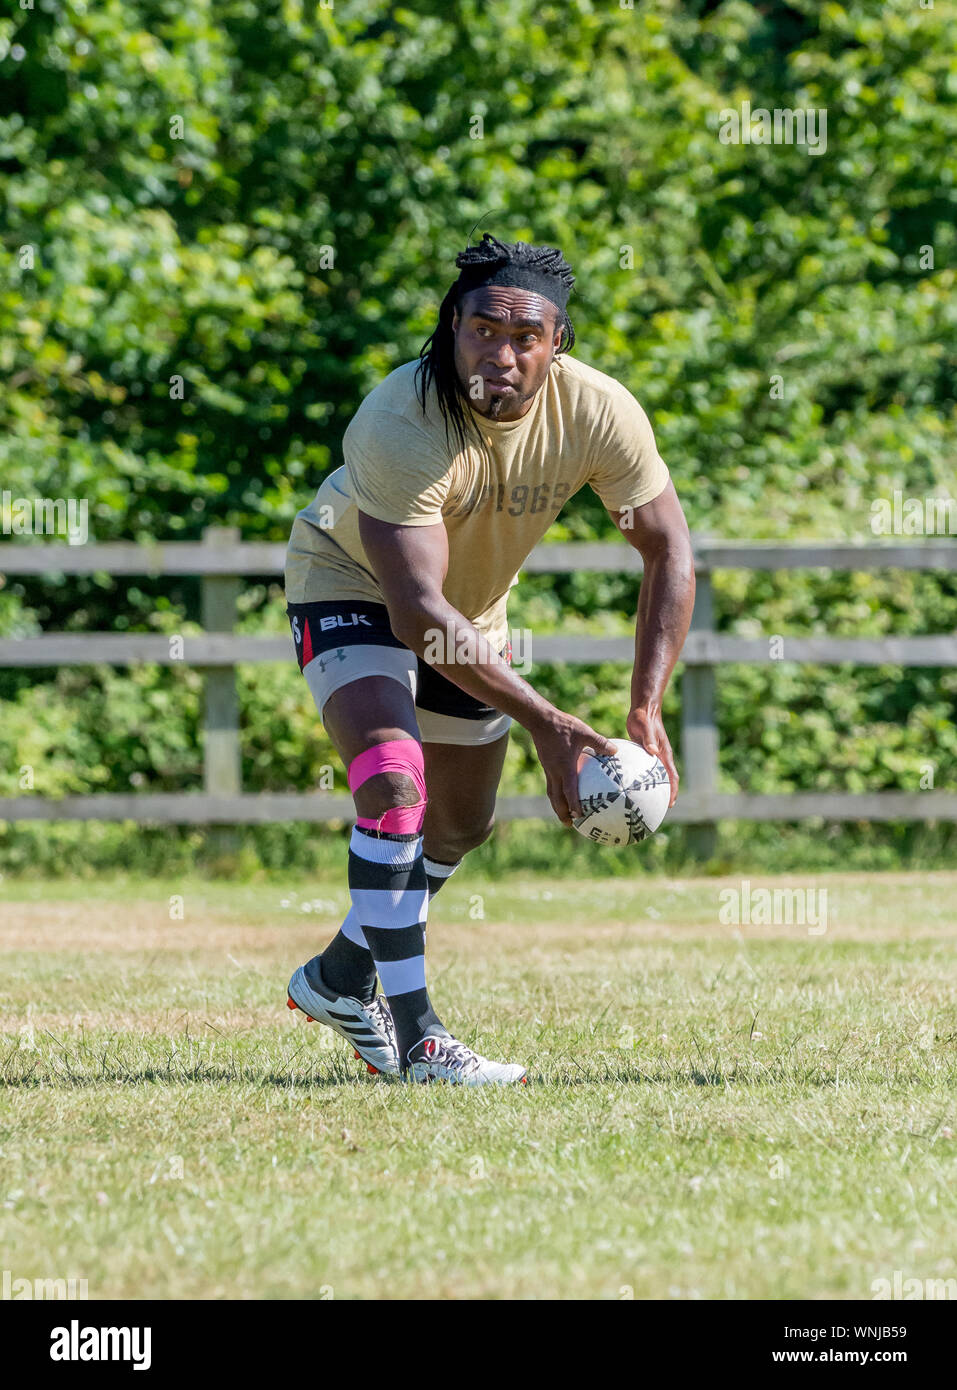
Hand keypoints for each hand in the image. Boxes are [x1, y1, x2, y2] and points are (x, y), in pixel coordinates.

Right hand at [530, 711, 616, 827]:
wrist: (541, 720)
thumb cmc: (564, 725)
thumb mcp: (584, 731)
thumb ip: (600, 742)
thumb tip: (616, 751)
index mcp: (564, 766)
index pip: (569, 790)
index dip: (573, 804)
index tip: (579, 815)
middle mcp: (554, 771)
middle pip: (556, 798)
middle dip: (562, 812)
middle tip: (570, 824)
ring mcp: (549, 769)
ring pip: (551, 793)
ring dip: (557, 806)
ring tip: (565, 816)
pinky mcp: (547, 766)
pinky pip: (551, 784)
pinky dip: (557, 794)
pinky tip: (564, 794)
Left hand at [626, 706, 677, 807]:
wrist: (643, 708)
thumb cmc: (643, 717)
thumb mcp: (644, 726)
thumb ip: (648, 739)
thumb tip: (652, 752)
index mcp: (663, 754)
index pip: (672, 776)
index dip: (673, 791)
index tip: (670, 804)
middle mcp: (661, 757)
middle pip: (666, 780)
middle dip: (665, 795)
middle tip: (659, 810)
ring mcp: (654, 755)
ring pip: (656, 776)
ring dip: (654, 789)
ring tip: (646, 804)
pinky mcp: (645, 753)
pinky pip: (645, 770)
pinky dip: (642, 779)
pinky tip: (630, 786)